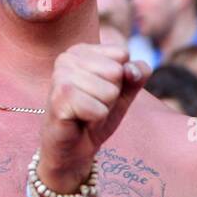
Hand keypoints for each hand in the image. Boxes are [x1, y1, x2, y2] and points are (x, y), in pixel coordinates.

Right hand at [41, 44, 148, 184]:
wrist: (73, 147)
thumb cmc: (95, 115)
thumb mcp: (124, 92)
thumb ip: (137, 74)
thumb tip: (133, 70)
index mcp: (81, 50)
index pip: (122, 54)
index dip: (120, 79)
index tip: (100, 92)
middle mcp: (67, 57)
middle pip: (117, 72)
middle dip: (112, 96)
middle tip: (93, 105)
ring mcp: (60, 75)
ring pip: (109, 91)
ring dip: (103, 109)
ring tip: (86, 113)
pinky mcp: (59, 98)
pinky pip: (99, 110)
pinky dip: (95, 121)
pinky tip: (80, 121)